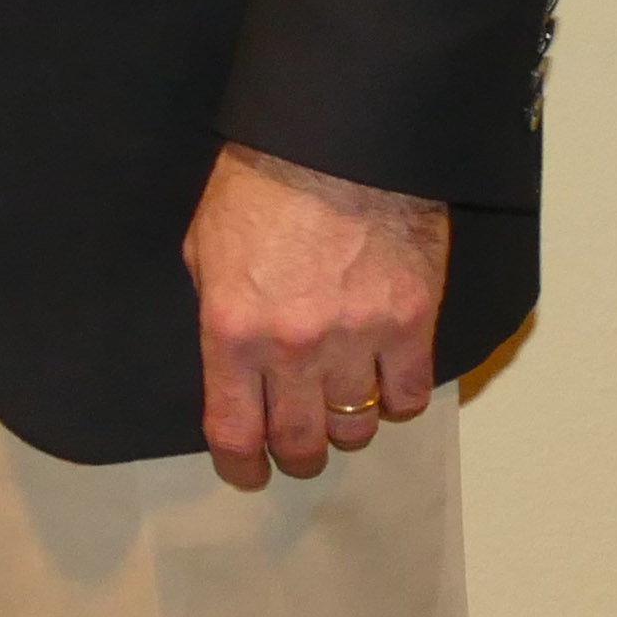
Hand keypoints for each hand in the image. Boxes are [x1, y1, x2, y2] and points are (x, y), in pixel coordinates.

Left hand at [183, 142, 451, 492]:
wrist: (335, 142)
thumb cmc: (260, 185)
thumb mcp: (205, 248)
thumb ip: (217, 310)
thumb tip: (233, 358)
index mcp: (232, 329)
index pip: (233, 430)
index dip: (240, 465)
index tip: (247, 473)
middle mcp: (293, 346)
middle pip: (300, 441)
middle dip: (295, 454)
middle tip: (297, 448)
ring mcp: (356, 338)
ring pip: (357, 425)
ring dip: (347, 425)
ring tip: (340, 407)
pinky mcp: (410, 322)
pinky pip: (410, 394)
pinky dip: (397, 398)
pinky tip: (385, 380)